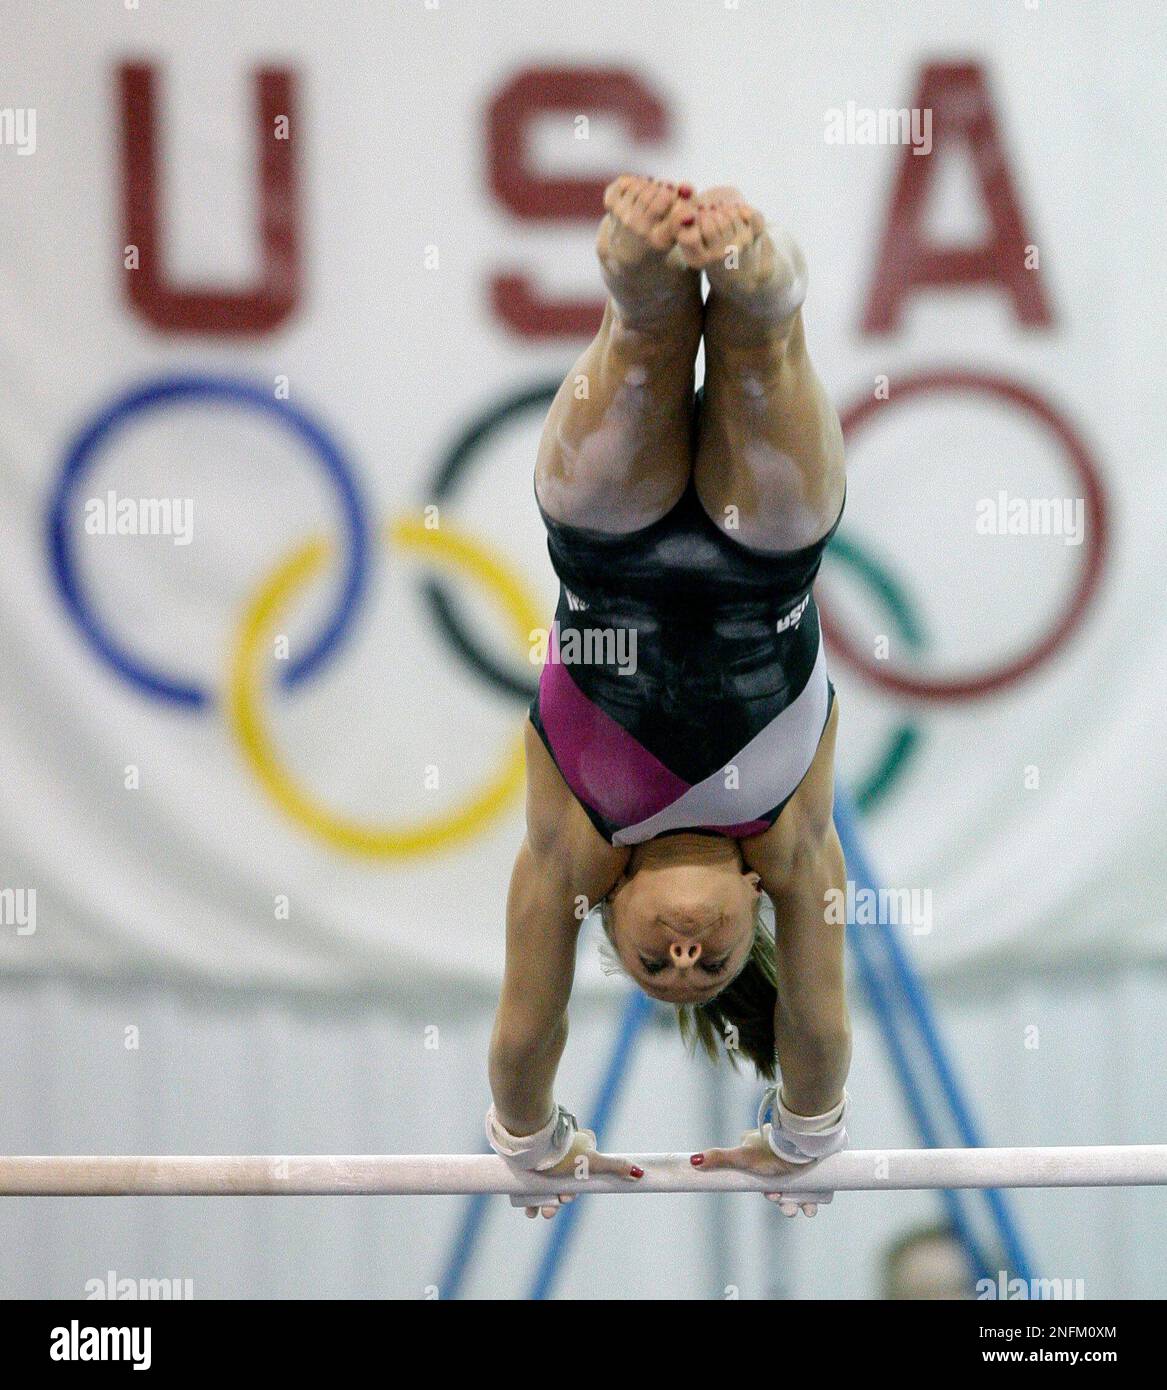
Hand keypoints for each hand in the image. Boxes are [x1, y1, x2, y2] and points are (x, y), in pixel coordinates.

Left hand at [513, 1129, 643, 1219]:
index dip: (576, 1188)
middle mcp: (563, 1149)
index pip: (583, 1171)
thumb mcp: (592, 1161)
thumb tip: (639, 1172)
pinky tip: (528, 1208)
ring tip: (538, 1211)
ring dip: (544, 1203)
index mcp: (581, 1145)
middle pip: (564, 1180)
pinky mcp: (529, 1159)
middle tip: (552, 1209)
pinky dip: (530, 1197)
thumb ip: (615, 1167)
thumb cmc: (564, 1152)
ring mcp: (545, 1154)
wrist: (530, 1142)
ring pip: (547, 1183)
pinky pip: (531, 1181)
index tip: (567, 1197)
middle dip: (558, 1199)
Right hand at [691, 1128, 833, 1217]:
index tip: (771, 1197)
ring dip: (798, 1204)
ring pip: (798, 1191)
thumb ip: (718, 1158)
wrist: (804, 1142)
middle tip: (787, 1207)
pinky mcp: (817, 1167)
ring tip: (802, 1209)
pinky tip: (812, 1206)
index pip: (762, 1179)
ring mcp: (799, 1163)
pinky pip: (815, 1188)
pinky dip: (813, 1199)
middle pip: (781, 1187)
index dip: (768, 1193)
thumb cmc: (771, 1149)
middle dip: (783, 1202)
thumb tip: (693, 1160)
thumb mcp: (742, 1157)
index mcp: (763, 1153)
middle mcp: (781, 1157)